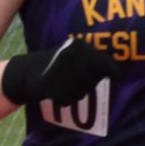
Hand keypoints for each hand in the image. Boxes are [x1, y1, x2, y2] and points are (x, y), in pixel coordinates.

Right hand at [1, 36, 117, 107]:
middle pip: (94, 79)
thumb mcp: (76, 56)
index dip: (111, 72)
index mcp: (78, 46)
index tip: (116, 78)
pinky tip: (57, 92)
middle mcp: (71, 56)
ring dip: (77, 92)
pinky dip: (66, 99)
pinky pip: (70, 99)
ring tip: (64, 84)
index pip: (103, 63)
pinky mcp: (54, 85)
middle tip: (75, 80)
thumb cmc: (58, 64)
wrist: (26, 72)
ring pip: (83, 91)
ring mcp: (62, 70)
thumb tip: (118, 73)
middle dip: (88, 83)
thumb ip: (95, 62)